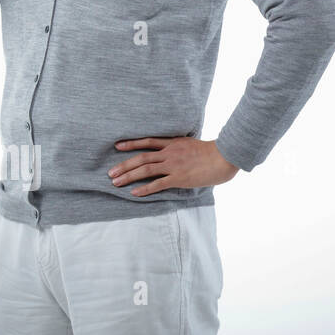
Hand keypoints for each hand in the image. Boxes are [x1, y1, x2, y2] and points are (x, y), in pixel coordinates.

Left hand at [108, 137, 238, 195]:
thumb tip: (171, 151)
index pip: (147, 142)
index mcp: (172, 143)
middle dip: (124, 165)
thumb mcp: (191, 143)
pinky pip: (158, 184)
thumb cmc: (212, 152)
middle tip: (110, 172)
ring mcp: (173, 165)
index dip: (131, 144)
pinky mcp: (179, 178)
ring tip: (116, 182)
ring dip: (129, 176)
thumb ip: (178, 147)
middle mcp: (169, 153)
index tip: (117, 146)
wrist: (224, 156)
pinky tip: (134, 193)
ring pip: (145, 170)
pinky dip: (144, 189)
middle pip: (141, 158)